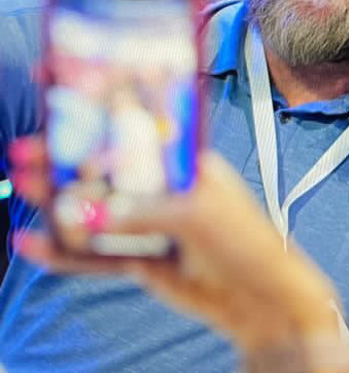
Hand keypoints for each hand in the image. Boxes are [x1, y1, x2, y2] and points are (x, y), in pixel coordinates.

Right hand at [10, 139, 344, 358]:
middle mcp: (166, 190)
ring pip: (96, 213)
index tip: (68, 113)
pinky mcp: (140, 260)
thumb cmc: (247, 243)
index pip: (140, 137)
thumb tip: (93, 216)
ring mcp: (151, 225)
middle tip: (30, 153)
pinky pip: (95, 254)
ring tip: (25, 187)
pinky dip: (65, 251)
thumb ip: (145, 214)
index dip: (105, 126)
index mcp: (188, 165)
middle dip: (69, 163)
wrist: (260, 298)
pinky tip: (36, 242)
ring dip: (60, 202)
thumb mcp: (198, 217)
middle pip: (109, 173)